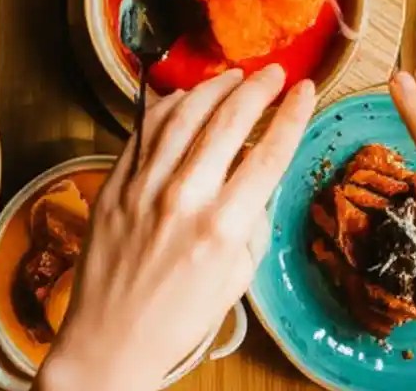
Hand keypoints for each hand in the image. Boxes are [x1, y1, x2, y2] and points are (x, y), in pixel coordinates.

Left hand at [36, 66, 316, 390]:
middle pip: (228, 122)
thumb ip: (250, 224)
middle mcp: (184, 198)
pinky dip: (168, 106)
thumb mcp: (237, 278)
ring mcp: (144, 187)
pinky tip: (186, 98)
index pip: (269, 154)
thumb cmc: (179, 319)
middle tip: (272, 72)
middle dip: (257, 89)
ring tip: (233, 77)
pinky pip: (144, 130)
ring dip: (213, 87)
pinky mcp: (114, 184)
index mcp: (223, 228)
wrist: (110, 341)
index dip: (292, 115)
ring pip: (183, 114)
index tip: (305, 90)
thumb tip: (256, 177)